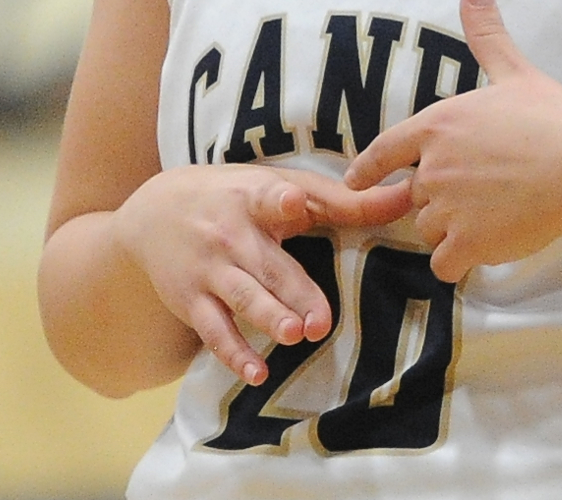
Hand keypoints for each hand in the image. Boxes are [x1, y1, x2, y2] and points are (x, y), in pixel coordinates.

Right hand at [112, 163, 410, 384]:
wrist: (155, 210)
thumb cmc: (238, 197)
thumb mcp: (282, 186)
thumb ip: (343, 198)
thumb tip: (406, 196)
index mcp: (255, 198)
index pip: (269, 198)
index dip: (280, 201)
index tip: (291, 202)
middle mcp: (230, 234)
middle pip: (266, 266)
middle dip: (292, 293)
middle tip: (320, 322)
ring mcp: (209, 270)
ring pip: (241, 299)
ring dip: (267, 318)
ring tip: (293, 335)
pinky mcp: (192, 300)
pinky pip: (214, 331)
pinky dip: (233, 354)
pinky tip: (256, 373)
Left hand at [346, 0, 561, 282]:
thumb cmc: (557, 121)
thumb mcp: (517, 73)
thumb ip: (488, 35)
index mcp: (440, 123)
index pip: (387, 150)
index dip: (368, 168)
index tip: (354, 182)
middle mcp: (433, 166)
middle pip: (418, 198)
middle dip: (444, 201)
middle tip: (490, 193)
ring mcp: (447, 206)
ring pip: (432, 232)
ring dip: (455, 232)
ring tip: (499, 216)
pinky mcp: (465, 242)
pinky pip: (445, 265)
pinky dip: (463, 262)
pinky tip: (494, 245)